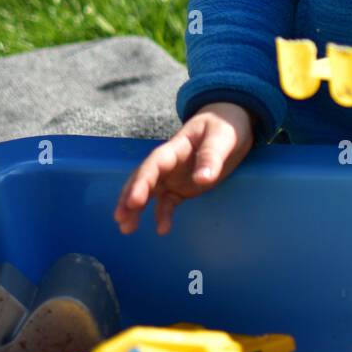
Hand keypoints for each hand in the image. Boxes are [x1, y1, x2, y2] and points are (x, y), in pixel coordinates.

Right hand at [113, 102, 255, 235]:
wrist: (232, 122)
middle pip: (144, 179)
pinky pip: (167, 202)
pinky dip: (162, 215)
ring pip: (150, 192)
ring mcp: (174, 176)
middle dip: (129, 197)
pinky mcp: (182, 187)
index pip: (154, 164)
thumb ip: (212, 156)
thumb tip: (202, 179)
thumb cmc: (225, 125)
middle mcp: (170, 163)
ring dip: (136, 209)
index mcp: (176, 147)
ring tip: (126, 229)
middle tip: (120, 218)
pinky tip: (162, 230)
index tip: (134, 201)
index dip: (142, 182)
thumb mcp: (222, 137)